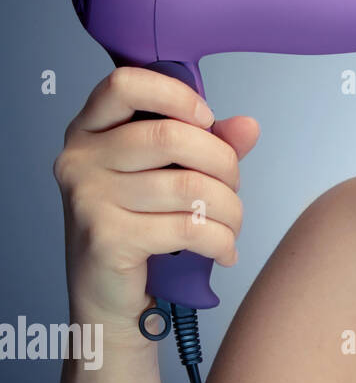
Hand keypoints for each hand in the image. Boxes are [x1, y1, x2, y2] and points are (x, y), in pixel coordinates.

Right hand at [53, 66, 258, 334]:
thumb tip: (248, 126)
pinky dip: (221, 241)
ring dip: (229, 210)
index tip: (206, 120)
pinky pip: (188, 228)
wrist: (112, 298)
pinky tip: (224, 251)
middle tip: (232, 188)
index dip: (177, 96)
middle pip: (172, 137)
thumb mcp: (174, 174)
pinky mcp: (105, 238)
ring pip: (189, 186)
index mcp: (91, 130)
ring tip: (231, 226)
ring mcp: (88, 198)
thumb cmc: (143, 226)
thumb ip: (210, 144)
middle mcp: (80, 159)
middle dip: (224, 164)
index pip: (125, 84)